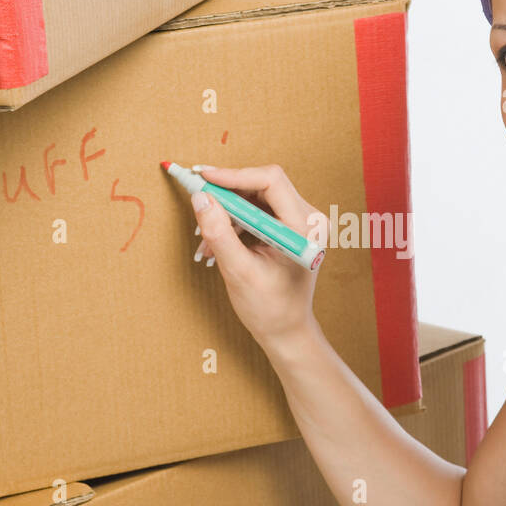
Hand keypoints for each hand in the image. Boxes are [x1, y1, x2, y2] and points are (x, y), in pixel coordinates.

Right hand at [189, 163, 323, 345]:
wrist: (286, 330)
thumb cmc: (270, 309)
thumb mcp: (239, 272)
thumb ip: (220, 233)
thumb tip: (201, 198)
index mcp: (304, 228)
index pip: (270, 181)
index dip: (234, 175)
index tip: (203, 177)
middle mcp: (308, 219)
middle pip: (263, 184)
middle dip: (227, 193)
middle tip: (198, 200)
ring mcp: (300, 222)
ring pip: (257, 196)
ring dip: (227, 210)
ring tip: (205, 236)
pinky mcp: (289, 227)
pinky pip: (258, 210)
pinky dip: (235, 221)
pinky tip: (217, 241)